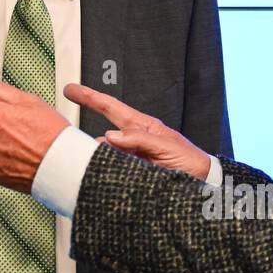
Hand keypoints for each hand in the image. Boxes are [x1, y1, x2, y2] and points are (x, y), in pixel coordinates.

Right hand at [64, 83, 213, 179]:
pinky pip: (111, 170)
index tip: (71, 89)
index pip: (110, 107)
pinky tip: (107, 176)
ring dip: (101, 160)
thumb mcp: (167, 145)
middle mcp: (132, 141)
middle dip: (89, 141)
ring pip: (104, 155)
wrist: (202, 183)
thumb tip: (110, 135)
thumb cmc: (189, 161)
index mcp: (141, 127)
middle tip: (78, 148)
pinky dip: (106, 172)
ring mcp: (130, 158)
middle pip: (102, 136)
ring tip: (113, 168)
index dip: (89, 97)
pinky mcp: (129, 174)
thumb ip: (139, 138)